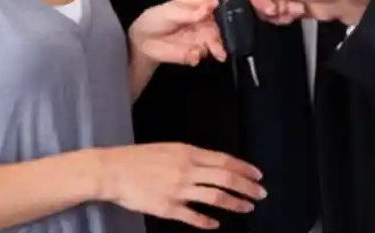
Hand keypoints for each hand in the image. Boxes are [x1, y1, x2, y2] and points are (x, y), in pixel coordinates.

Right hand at [92, 144, 264, 229]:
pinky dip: (207, 222)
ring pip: (215, 197)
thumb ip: (192, 157)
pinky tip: (216, 224)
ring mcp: (178, 190)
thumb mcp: (169, 149)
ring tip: (247, 207)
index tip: (258, 175)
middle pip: (225, 179)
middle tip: (261, 193)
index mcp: (188, 153)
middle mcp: (187, 170)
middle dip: (247, 187)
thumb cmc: (140, 158)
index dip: (244, 168)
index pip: (224, 161)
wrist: (113, 171)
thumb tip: (214, 165)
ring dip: (234, 203)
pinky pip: (193, 216)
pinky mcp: (168, 208)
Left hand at [129, 0, 225, 65]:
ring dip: (216, 48)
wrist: (141, 40)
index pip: (216, 8)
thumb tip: (213, 4)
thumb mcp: (171, 11)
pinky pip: (200, 56)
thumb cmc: (156, 19)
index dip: (223, 11)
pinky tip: (194, 56)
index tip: (225, 15)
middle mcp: (203, 23)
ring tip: (217, 52)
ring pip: (214, 43)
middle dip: (221, 35)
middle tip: (219, 39)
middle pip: (218, 28)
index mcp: (199, 8)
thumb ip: (192, 12)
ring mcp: (199, 39)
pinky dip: (198, 56)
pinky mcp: (193, 54)